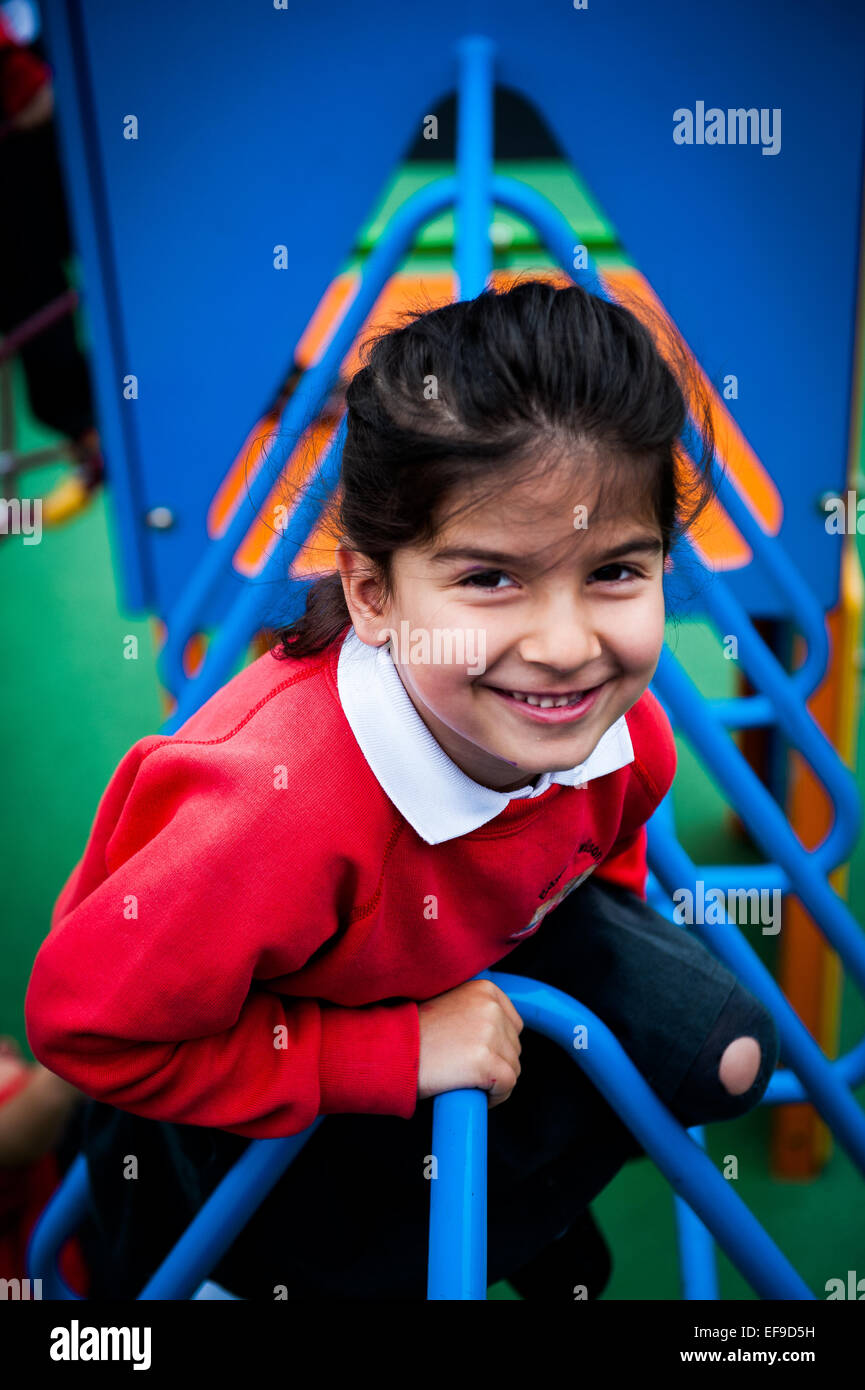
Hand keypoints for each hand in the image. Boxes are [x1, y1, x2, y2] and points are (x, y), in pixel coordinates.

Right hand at [417, 978, 523, 1108]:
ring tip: (470, 1084)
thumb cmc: (414, 1033)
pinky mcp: (485, 1062)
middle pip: (514, 1047)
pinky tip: (477, 1096)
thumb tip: (499, 1034)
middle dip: (497, 1063)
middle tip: (469, 1072)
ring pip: (513, 1068)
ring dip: (495, 1082)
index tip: (479, 1056)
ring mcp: (489, 1034)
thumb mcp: (450, 1004)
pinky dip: (496, 1097)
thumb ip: (476, 1011)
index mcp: (485, 989)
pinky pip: (507, 1085)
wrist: (391, 1050)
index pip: (513, 1024)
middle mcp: (491, 1007)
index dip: (499, 1045)